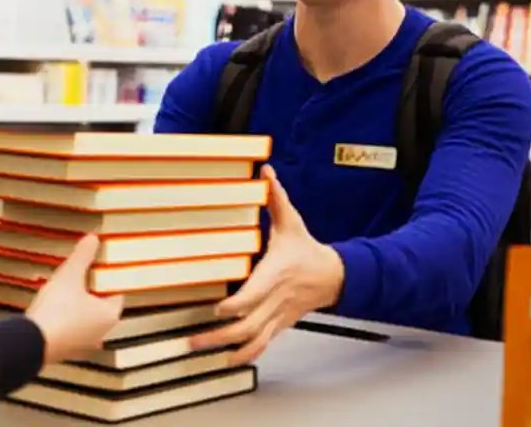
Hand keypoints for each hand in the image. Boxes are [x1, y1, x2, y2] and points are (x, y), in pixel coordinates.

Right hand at [25, 234, 124, 364]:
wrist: (31, 341)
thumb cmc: (57, 310)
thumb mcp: (70, 275)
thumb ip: (83, 256)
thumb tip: (93, 238)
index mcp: (109, 315)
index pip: (117, 292)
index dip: (108, 277)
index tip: (98, 265)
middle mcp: (101, 332)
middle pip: (101, 304)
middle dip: (91, 289)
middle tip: (80, 273)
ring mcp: (83, 344)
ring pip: (85, 318)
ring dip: (77, 304)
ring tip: (64, 288)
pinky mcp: (66, 350)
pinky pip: (70, 329)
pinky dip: (65, 318)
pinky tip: (52, 308)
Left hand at [189, 165, 344, 364]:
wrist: (335, 276)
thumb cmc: (306, 250)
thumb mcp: (292, 222)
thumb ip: (276, 198)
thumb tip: (266, 171)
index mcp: (276, 273)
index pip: (256, 294)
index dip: (237, 304)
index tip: (217, 308)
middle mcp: (276, 298)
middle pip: (249, 324)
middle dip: (221, 334)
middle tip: (195, 339)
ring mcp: (279, 314)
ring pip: (254, 338)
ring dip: (228, 349)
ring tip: (202, 351)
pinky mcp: (280, 323)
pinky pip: (264, 343)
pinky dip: (246, 354)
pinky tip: (228, 360)